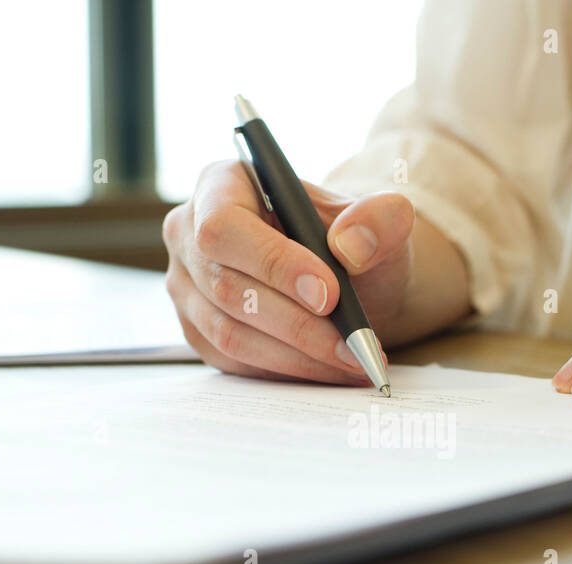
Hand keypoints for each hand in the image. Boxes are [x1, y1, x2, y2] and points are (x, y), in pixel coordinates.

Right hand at [163, 160, 416, 383]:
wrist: (354, 278)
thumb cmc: (356, 240)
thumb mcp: (382, 219)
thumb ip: (379, 219)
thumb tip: (351, 246)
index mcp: (222, 185)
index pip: (225, 225)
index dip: (273, 263)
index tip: (329, 294)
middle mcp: (191, 234)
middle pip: (225, 286)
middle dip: (296, 322)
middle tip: (354, 342)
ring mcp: (189, 287)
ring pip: (230, 333)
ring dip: (297, 355)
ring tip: (352, 360)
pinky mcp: (200, 332)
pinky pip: (235, 362)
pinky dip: (287, 371)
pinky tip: (329, 369)